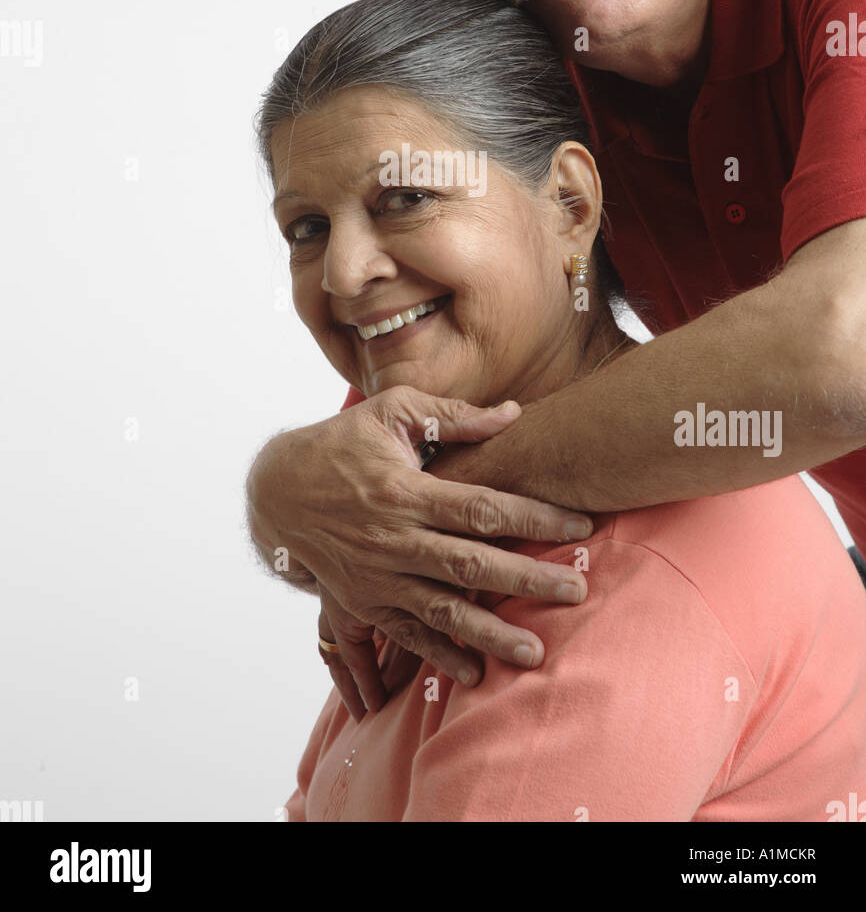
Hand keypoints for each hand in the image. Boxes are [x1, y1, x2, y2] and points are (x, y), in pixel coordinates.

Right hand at [245, 385, 591, 696]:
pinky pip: (406, 636)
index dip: (533, 517)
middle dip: (528, 580)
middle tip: (577, 590)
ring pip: (442, 612)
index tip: (580, 524)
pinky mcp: (364, 603)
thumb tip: (513, 414)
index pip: (479, 507)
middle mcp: (392, 541)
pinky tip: (476, 674)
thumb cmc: (342, 443)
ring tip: (535, 652)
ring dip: (490, 634)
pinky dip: (440, 657)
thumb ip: (453, 416)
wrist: (276, 491)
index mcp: (404, 492)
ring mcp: (376, 578)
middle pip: (470, 565)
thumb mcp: (391, 412)